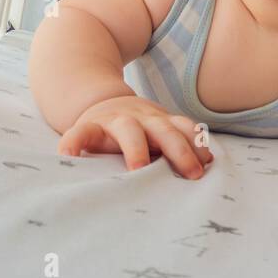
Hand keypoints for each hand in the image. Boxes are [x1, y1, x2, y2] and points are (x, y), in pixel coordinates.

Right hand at [57, 95, 213, 178]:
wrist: (102, 103)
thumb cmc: (137, 128)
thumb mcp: (158, 131)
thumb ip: (178, 143)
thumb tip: (210, 164)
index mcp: (160, 121)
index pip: (184, 129)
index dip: (196, 144)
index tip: (207, 163)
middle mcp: (141, 118)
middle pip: (164, 130)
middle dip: (180, 150)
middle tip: (192, 174)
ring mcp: (114, 120)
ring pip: (128, 130)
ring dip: (136, 149)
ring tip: (139, 170)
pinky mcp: (88, 126)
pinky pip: (79, 134)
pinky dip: (73, 143)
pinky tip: (68, 156)